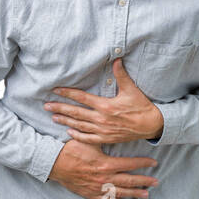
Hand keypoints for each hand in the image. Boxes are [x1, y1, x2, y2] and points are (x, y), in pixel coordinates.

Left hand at [45, 59, 164, 143]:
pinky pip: (88, 138)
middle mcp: (101, 119)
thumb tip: (117, 59)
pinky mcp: (106, 138)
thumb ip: (121, 75)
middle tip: (46, 106)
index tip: (55, 90)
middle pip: (76, 113)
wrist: (152, 125)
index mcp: (105, 105)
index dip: (67, 93)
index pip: (82, 98)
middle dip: (59, 108)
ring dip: (65, 121)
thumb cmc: (141, 106)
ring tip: (53, 117)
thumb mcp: (131, 90)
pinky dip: (77, 135)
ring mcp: (103, 130)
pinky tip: (68, 132)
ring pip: (79, 125)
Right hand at [48, 139, 158, 198]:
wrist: (53, 163)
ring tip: (146, 194)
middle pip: (130, 181)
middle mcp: (105, 178)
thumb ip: (104, 140)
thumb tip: (116, 134)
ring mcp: (97, 187)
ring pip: (121, 192)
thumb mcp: (89, 141)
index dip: (144, 163)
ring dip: (135, 193)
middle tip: (156, 182)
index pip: (131, 164)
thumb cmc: (71, 150)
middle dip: (144, 181)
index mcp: (107, 164)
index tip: (154, 163)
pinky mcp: (89, 193)